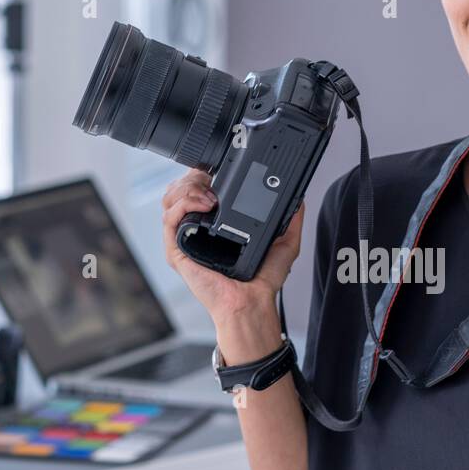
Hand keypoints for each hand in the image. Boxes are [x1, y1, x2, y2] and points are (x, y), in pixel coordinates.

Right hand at [161, 168, 305, 324]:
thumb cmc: (262, 280)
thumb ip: (292, 218)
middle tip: (211, 177)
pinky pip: (169, 218)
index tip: (217, 167)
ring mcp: (184, 239)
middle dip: (193, 176)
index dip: (203, 174)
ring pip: (170, 199)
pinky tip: (204, 204)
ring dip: (188, 186)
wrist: (251, 302)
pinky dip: (184, 204)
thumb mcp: (284, 242)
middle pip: (179, 189)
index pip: (198, 190)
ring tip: (209, 192)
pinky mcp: (177, 250)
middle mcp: (196, 229)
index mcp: (214, 224)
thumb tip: (298, 198)